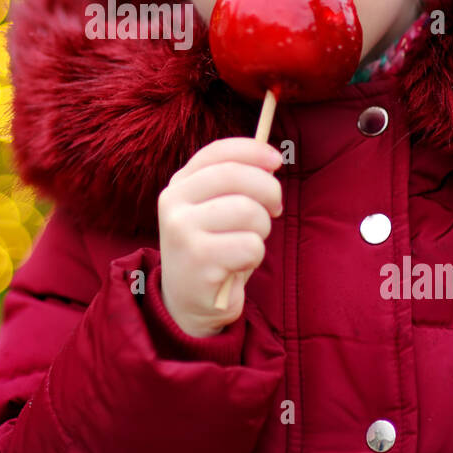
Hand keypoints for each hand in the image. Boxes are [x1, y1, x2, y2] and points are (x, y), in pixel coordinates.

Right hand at [156, 137, 282, 337]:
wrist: (188, 301)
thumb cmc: (213, 249)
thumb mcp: (216, 210)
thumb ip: (236, 183)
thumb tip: (270, 162)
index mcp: (179, 184)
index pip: (218, 152)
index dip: (253, 150)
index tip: (278, 160)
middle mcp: (174, 202)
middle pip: (236, 176)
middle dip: (269, 190)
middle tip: (275, 210)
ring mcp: (183, 230)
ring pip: (249, 211)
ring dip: (262, 230)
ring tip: (248, 243)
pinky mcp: (198, 260)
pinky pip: (250, 246)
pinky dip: (254, 256)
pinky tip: (238, 264)